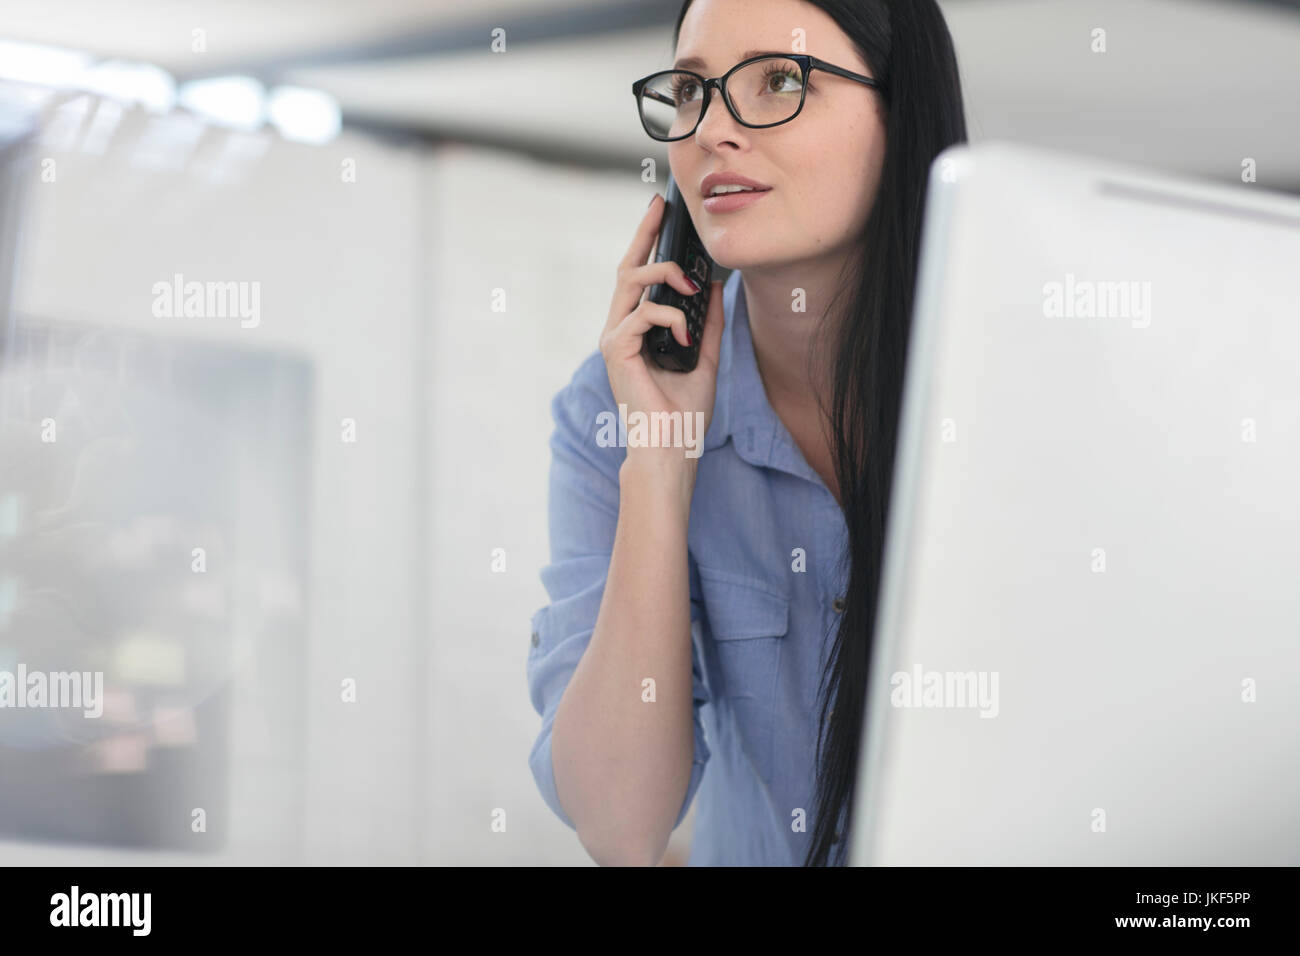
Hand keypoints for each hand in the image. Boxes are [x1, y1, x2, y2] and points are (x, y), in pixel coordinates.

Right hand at [600, 194, 724, 464]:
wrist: (672, 448)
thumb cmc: (684, 412)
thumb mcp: (706, 357)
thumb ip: (709, 322)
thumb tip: (717, 284)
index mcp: (637, 331)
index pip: (640, 278)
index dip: (647, 242)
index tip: (659, 212)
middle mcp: (620, 330)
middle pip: (627, 269)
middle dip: (643, 234)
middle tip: (659, 206)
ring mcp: (615, 339)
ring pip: (631, 282)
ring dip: (665, 275)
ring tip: (691, 284)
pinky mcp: (616, 350)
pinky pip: (644, 314)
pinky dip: (671, 319)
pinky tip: (687, 339)